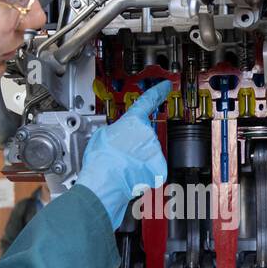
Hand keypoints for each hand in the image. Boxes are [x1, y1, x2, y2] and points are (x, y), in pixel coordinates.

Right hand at [75, 80, 170, 225]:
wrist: (105, 182)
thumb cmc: (100, 161)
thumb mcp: (101, 135)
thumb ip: (115, 128)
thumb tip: (117, 132)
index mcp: (133, 121)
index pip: (149, 100)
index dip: (159, 91)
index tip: (166, 85)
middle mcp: (147, 132)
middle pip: (145, 134)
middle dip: (135, 143)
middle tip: (120, 153)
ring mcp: (155, 149)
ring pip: (148, 151)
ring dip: (138, 157)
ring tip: (123, 165)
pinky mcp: (159, 166)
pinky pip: (152, 166)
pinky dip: (144, 170)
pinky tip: (131, 172)